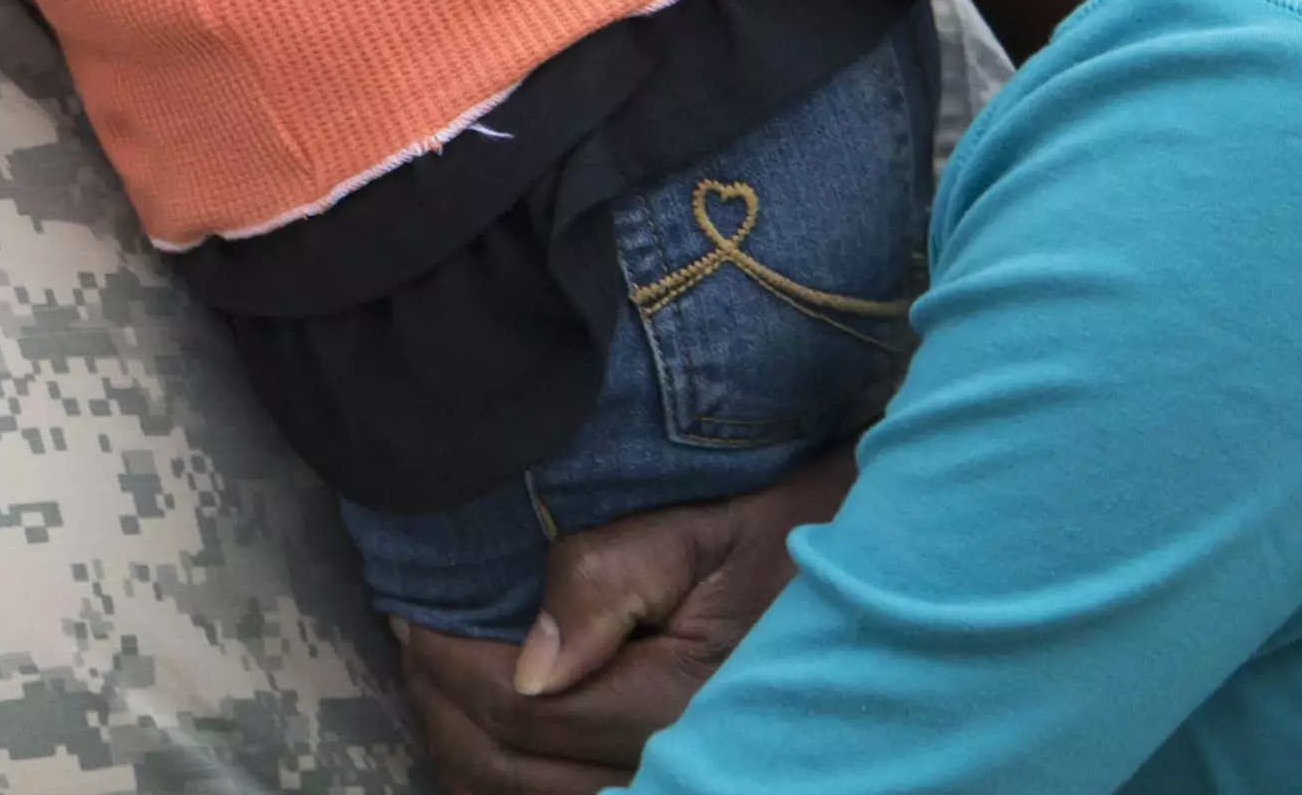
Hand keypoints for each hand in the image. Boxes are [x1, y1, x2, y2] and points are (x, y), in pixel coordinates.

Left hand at [387, 454, 853, 794]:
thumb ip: (608, 582)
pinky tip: (497, 737)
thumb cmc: (799, 540)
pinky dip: (518, 784)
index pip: (516, 709)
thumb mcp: (707, 533)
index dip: (444, 662)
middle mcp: (680, 769)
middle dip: (442, 706)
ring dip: (471, 752)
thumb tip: (530, 666)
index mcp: (677, 705)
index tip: (409, 613)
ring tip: (442, 684)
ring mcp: (687, 787)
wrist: (892, 586)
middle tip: (414, 642)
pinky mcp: (692, 788)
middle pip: (509, 772)